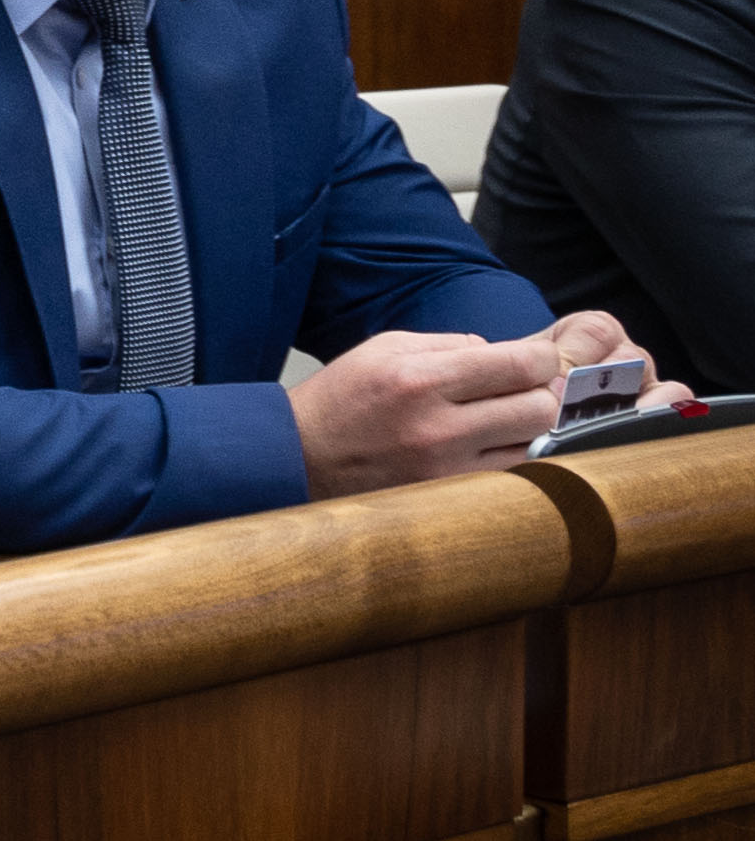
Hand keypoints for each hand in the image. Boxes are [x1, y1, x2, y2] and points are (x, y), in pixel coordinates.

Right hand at [287, 324, 613, 496]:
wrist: (298, 459)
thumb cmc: (342, 399)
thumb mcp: (384, 348)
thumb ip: (450, 344)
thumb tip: (503, 354)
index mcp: (420, 378)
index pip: (522, 364)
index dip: (542, 359)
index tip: (534, 361)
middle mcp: (438, 427)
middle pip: (540, 408)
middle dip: (540, 394)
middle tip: (521, 392)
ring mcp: (445, 469)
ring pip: (534, 446)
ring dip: (528, 430)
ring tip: (503, 421)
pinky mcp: (448, 497)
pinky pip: (511, 475)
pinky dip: (512, 458)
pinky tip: (490, 448)